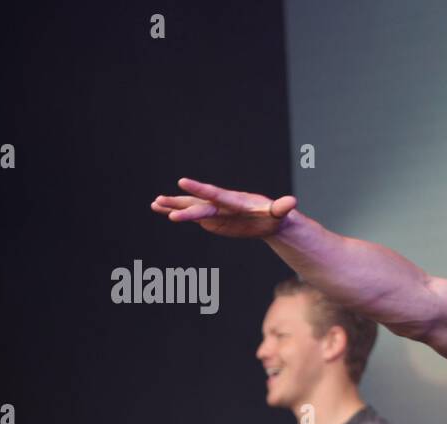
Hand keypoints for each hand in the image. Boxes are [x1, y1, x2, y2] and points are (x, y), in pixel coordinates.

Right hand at [151, 177, 297, 238]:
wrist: (269, 219)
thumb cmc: (275, 216)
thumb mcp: (280, 214)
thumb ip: (281, 208)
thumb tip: (292, 202)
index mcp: (235, 202)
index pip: (215, 194)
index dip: (200, 189)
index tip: (182, 182)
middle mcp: (221, 204)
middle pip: (199, 204)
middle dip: (181, 205)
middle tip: (160, 202)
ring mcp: (214, 210)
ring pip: (190, 207)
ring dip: (173, 206)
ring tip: (155, 203)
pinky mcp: (210, 217)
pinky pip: (190, 214)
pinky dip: (175, 211)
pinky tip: (158, 208)